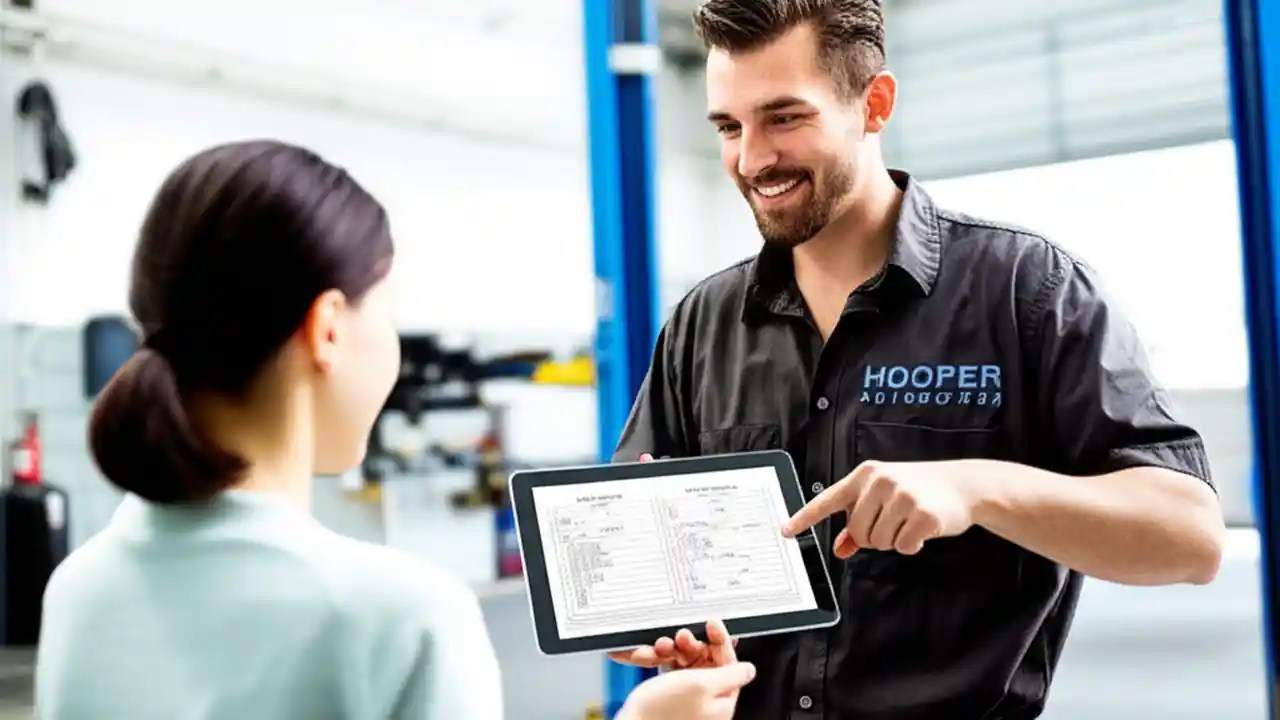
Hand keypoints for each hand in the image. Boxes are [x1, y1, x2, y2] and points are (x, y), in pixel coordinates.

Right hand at [616, 620, 754, 719]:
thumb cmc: (663, 712)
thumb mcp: (700, 685)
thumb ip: (729, 675)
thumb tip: (749, 670)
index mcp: (721, 701)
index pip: (729, 664)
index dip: (720, 641)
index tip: (711, 623)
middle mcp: (707, 702)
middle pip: (708, 662)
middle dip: (694, 645)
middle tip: (682, 636)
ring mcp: (688, 700)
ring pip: (688, 664)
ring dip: (677, 651)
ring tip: (664, 646)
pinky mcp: (670, 698)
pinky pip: (673, 672)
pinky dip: (666, 661)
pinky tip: (657, 655)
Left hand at [782, 460, 978, 557]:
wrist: (962, 484)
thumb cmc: (917, 490)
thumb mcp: (884, 497)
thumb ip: (859, 519)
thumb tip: (840, 548)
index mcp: (865, 475)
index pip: (828, 500)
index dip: (805, 518)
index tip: (785, 531)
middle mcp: (880, 482)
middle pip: (857, 532)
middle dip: (873, 537)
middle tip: (892, 524)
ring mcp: (903, 496)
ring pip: (878, 542)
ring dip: (893, 541)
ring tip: (909, 522)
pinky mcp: (924, 514)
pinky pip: (903, 547)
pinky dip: (912, 546)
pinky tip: (922, 530)